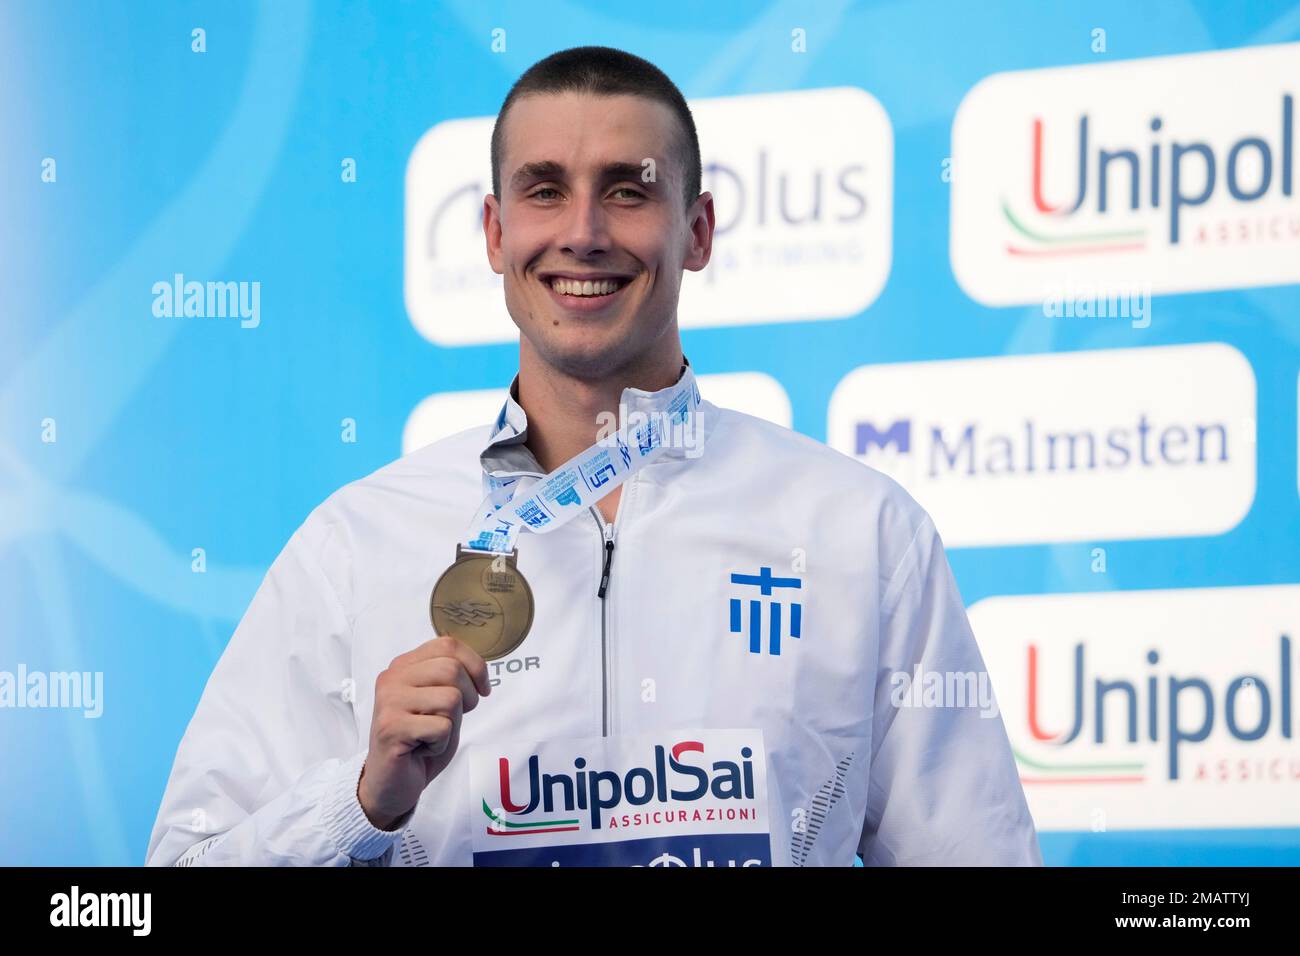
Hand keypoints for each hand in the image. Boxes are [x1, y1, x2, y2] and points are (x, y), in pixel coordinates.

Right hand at [357, 635, 490, 828]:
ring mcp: (389, 702)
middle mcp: (392, 678)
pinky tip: (421, 749)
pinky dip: (440, 744)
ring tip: (430, 735)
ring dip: (451, 724)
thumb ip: (451, 678)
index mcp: (404, 666)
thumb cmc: (419, 741)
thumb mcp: (439, 701)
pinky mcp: (391, 728)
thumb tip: (478, 667)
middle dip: (467, 698)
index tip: (482, 689)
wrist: (390, 783)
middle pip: (452, 669)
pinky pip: (441, 728)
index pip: (447, 645)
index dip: (475, 665)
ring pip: (450, 698)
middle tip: (451, 720)